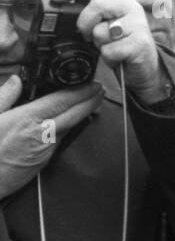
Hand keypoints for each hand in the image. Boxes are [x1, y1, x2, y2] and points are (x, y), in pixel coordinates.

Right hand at [0, 76, 102, 198]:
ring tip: (92, 102)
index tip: (92, 84)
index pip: (61, 101)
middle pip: (74, 113)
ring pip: (71, 126)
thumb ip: (4, 96)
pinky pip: (62, 139)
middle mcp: (41, 133)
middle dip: (90, 101)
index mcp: (26, 119)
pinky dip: (71, 127)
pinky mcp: (46, 159)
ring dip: (83, 113)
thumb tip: (16, 80)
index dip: (80, 92)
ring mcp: (46, 147)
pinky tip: (73, 122)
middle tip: (100, 91)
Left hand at [50, 0, 167, 102]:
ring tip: (109, 47)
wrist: (145, 67)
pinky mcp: (140, 43)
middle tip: (87, 35)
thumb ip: (91, 10)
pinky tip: (118, 57)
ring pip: (101, 31)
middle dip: (84, 23)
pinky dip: (108, 58)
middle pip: (97, 4)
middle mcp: (131, 6)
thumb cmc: (120, 43)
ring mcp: (138, 24)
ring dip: (99, 44)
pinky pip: (109, 50)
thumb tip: (60, 4)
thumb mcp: (106, 21)